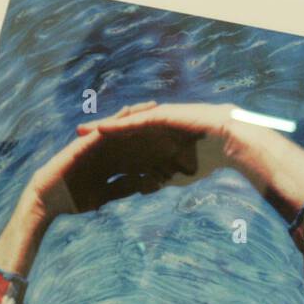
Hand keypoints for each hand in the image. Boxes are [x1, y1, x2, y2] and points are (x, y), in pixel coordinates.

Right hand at [0, 101, 191, 274]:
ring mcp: (95, 145)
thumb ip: (122, 188)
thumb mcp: (104, 195)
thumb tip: (143, 185)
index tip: (176, 141)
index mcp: (111, 162)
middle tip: (170, 115)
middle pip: (132, 136)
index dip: (155, 146)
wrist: (48, 199)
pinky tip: (130, 112)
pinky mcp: (85, 143)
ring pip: (120, 127)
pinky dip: (116, 120)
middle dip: (150, 127)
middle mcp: (105, 151)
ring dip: (136, 116)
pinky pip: (103, 128)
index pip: (137, 153)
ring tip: (155, 106)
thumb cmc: (72, 199)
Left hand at [78, 103, 303, 222]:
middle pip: (119, 131)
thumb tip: (142, 188)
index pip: (125, 144)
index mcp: (154, 138)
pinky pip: (135, 121)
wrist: (230, 142)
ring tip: (80, 132)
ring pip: (124, 123)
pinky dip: (118, 124)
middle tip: (73, 141)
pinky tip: (100, 129)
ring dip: (102, 127)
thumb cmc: (208, 158)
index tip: (85, 158)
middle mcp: (153, 125)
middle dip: (97, 137)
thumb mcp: (176, 173)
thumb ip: (159, 178)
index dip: (105, 150)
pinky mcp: (162, 115)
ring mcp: (157, 118)